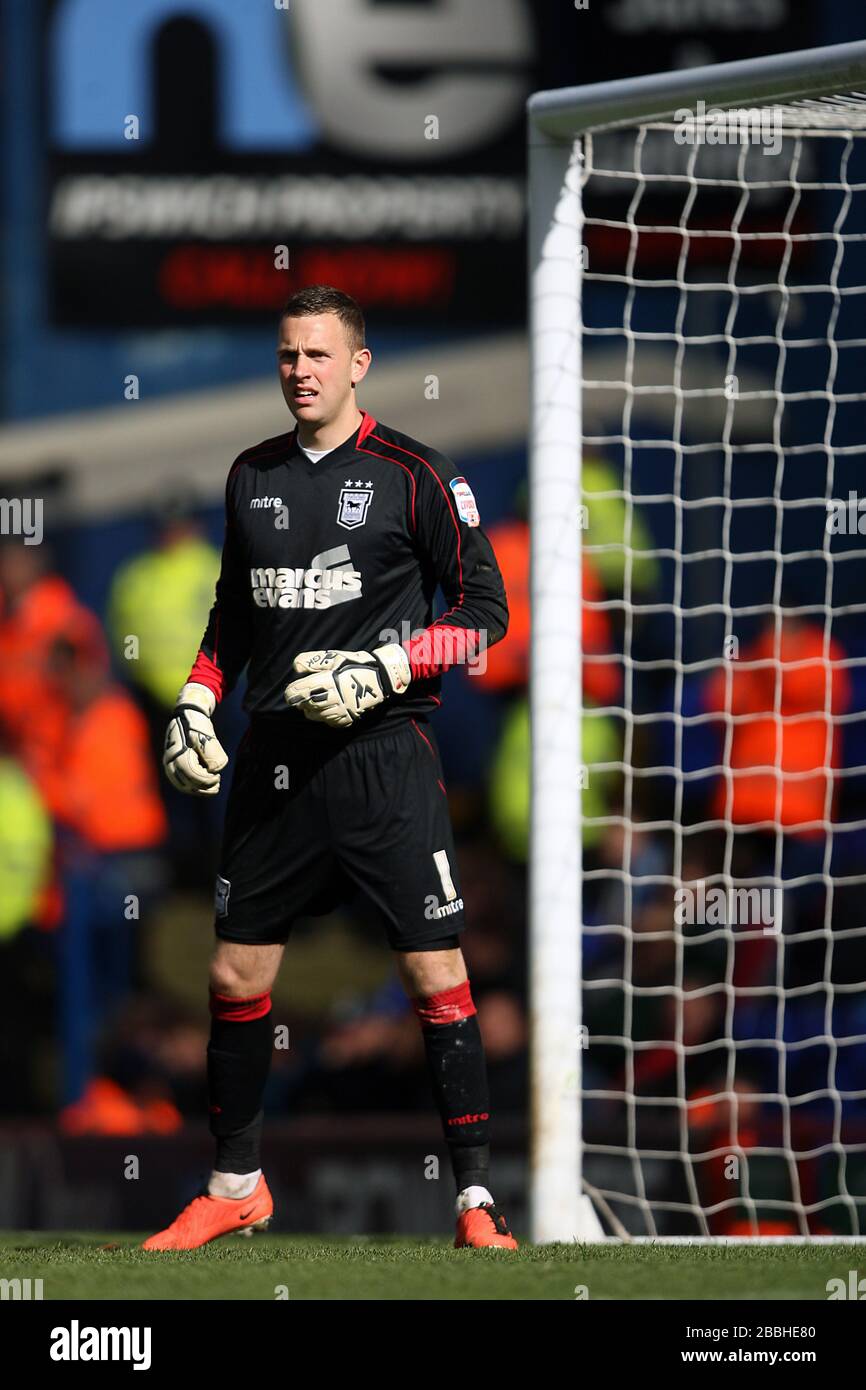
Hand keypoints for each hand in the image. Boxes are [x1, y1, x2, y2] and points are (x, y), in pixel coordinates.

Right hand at [163, 682, 228, 794]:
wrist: (187, 715)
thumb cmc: (197, 725)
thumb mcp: (207, 737)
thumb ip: (212, 753)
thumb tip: (214, 771)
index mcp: (177, 753)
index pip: (191, 775)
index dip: (206, 780)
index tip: (218, 777)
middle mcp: (170, 761)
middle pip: (186, 783)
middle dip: (204, 787)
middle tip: (217, 782)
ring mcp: (170, 765)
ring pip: (183, 786)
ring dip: (199, 790)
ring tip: (214, 787)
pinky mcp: (173, 766)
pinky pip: (181, 782)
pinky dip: (194, 787)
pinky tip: (207, 786)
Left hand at [284, 644, 410, 728]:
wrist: (381, 677)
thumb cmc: (355, 664)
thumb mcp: (334, 657)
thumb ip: (313, 661)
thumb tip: (296, 667)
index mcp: (328, 680)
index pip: (301, 691)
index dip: (292, 692)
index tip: (291, 691)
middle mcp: (334, 697)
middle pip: (307, 704)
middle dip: (301, 701)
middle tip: (302, 696)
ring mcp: (342, 709)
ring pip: (316, 715)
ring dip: (311, 710)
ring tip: (312, 703)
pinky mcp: (349, 717)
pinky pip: (331, 722)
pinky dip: (324, 717)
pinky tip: (326, 710)